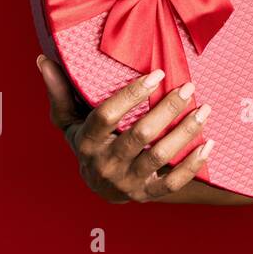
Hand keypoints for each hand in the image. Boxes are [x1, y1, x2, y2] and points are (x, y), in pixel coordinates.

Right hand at [37, 53, 213, 202]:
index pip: (106, 116)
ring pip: (159, 156)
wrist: (100, 187)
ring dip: (185, 132)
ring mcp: (127, 182)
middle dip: (166, 109)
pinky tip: (208, 142)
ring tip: (205, 109)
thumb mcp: (71, 120)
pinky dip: (192, 164)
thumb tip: (44, 59)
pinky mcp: (147, 194)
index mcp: (87, 142)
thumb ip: (61, 91)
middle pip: (139, 135)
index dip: (131, 95)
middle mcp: (105, 165)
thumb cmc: (90, 142)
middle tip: (189, 87)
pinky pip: (172, 183)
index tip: (157, 74)